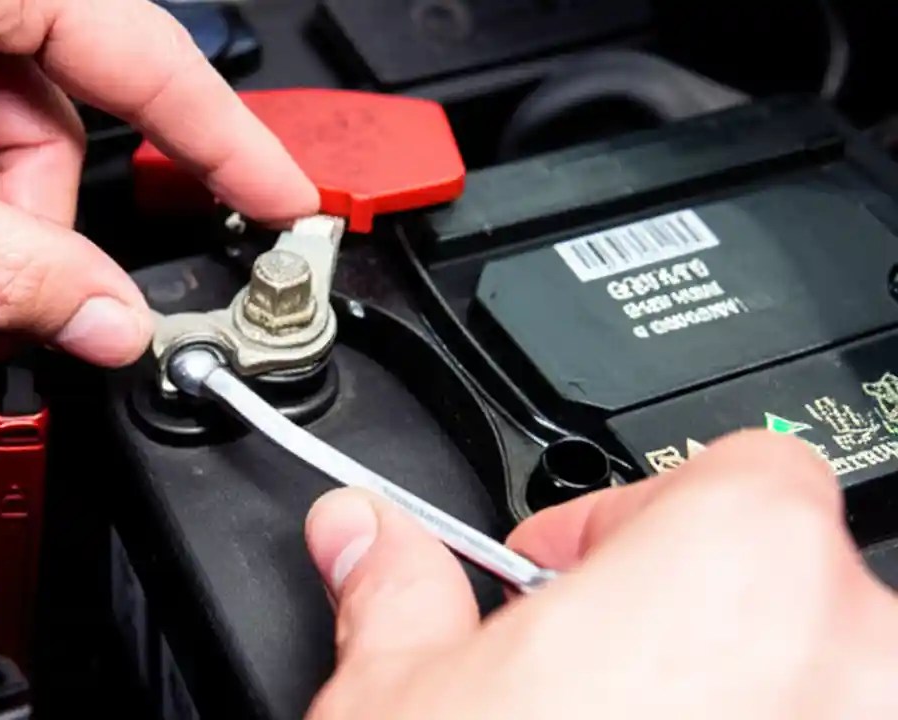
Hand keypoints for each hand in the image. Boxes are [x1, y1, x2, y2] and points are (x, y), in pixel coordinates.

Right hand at [303, 430, 897, 718]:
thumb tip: (361, 530)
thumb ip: (397, 586)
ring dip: (738, 684)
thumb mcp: (397, 695)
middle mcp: (854, 663)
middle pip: (786, 579)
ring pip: (825, 675)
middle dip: (684, 612)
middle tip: (586, 669)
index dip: (628, 518)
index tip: (564, 574)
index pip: (734, 471)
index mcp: (737, 573)